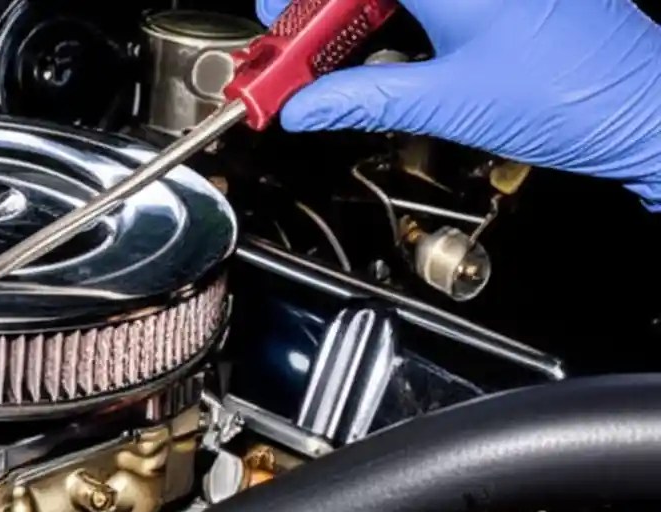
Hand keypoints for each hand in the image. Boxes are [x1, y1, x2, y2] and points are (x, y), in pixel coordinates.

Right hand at [256, 0, 660, 209]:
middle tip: (292, 46)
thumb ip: (361, 100)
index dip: (304, 2)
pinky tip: (378, 48)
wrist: (646, 111)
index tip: (276, 24)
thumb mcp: (446, 104)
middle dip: (324, 10)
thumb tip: (303, 106)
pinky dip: (394, 15)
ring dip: (356, 13)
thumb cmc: (575, 98)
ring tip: (324, 55)